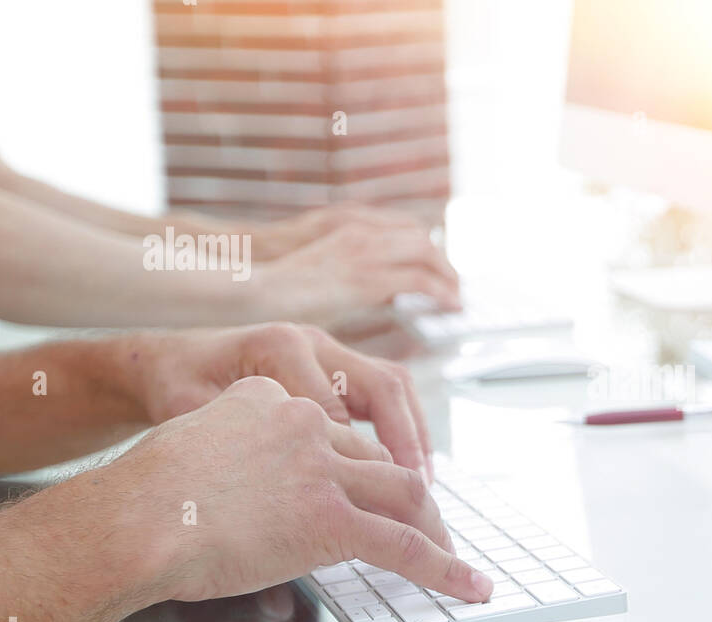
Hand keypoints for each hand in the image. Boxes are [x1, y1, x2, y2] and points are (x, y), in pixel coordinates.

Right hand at [111, 375, 490, 604]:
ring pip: (402, 492)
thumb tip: (250, 499)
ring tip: (449, 555)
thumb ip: (234, 459)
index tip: (358, 488)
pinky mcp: (331, 517)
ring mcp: (322, 468)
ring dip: (431, 526)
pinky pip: (403, 544)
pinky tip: (469, 586)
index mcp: (270, 397)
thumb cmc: (137, 499)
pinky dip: (443, 567)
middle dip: (406, 495)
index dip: (352, 467)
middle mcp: (305, 421)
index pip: (332, 431)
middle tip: (423, 524)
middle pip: (378, 458)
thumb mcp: (190, 449)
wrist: (129, 519)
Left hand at [127, 323, 434, 477]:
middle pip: (382, 385)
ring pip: (391, 384)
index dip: (361, 458)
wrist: (162, 362)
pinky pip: (381, 391)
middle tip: (419, 492)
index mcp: (279, 346)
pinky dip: (398, 429)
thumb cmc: (173, 389)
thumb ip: (239, 445)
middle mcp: (311, 340)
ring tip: (422, 485)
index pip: (339, 407)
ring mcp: (326, 348)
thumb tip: (281, 494)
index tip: (375, 505)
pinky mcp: (332, 363)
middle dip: (406, 442)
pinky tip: (401, 469)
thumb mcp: (193, 416)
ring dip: (412, 434)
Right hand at [253, 207, 459, 321]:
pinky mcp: (368, 278)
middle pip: (421, 236)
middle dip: (443, 261)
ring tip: (457, 297)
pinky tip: (450, 306)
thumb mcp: (323, 271)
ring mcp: (366, 251)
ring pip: (428, 253)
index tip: (438, 265)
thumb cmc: (279, 287)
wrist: (254, 288)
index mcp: (349, 226)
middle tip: (454, 284)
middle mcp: (361, 232)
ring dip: (448, 275)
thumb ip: (351, 275)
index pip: (404, 227)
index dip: (426, 247)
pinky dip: (441, 293)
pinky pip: (420, 281)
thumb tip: (377, 295)